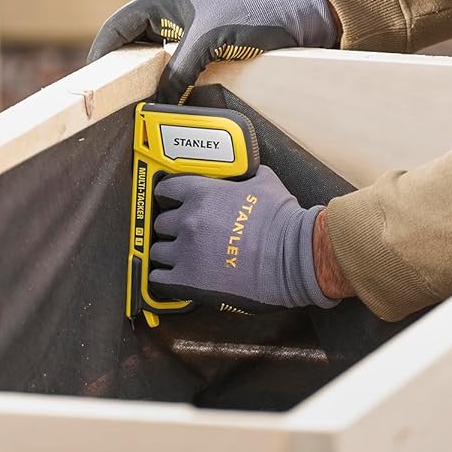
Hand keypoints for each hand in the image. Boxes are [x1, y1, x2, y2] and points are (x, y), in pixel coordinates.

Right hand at [86, 0, 339, 102]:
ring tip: (130, 107)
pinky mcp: (199, 40)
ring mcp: (182, 25)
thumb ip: (178, 73)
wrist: (297, 12)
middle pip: (127, 45)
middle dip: (118, 72)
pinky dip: (163, 81)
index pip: (114, 30)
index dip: (99, 58)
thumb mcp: (209, 42)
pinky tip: (162, 101)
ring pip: (148, 56)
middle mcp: (165, 9)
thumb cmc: (252, 14)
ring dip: (142, 79)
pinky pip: (170, 63)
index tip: (90, 89)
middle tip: (108, 105)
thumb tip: (155, 107)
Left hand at [148, 165, 337, 311]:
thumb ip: (243, 175)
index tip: (172, 203)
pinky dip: (164, 278)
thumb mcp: (263, 182)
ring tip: (183, 258)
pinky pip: (157, 279)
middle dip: (172, 228)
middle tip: (186, 234)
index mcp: (201, 193)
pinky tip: (175, 277)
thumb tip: (242, 171)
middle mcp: (188, 219)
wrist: (293, 256)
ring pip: (157, 251)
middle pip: (161, 222)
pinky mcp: (187, 280)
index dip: (169, 197)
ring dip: (168, 254)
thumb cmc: (282, 221)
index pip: (165, 189)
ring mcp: (185, 251)